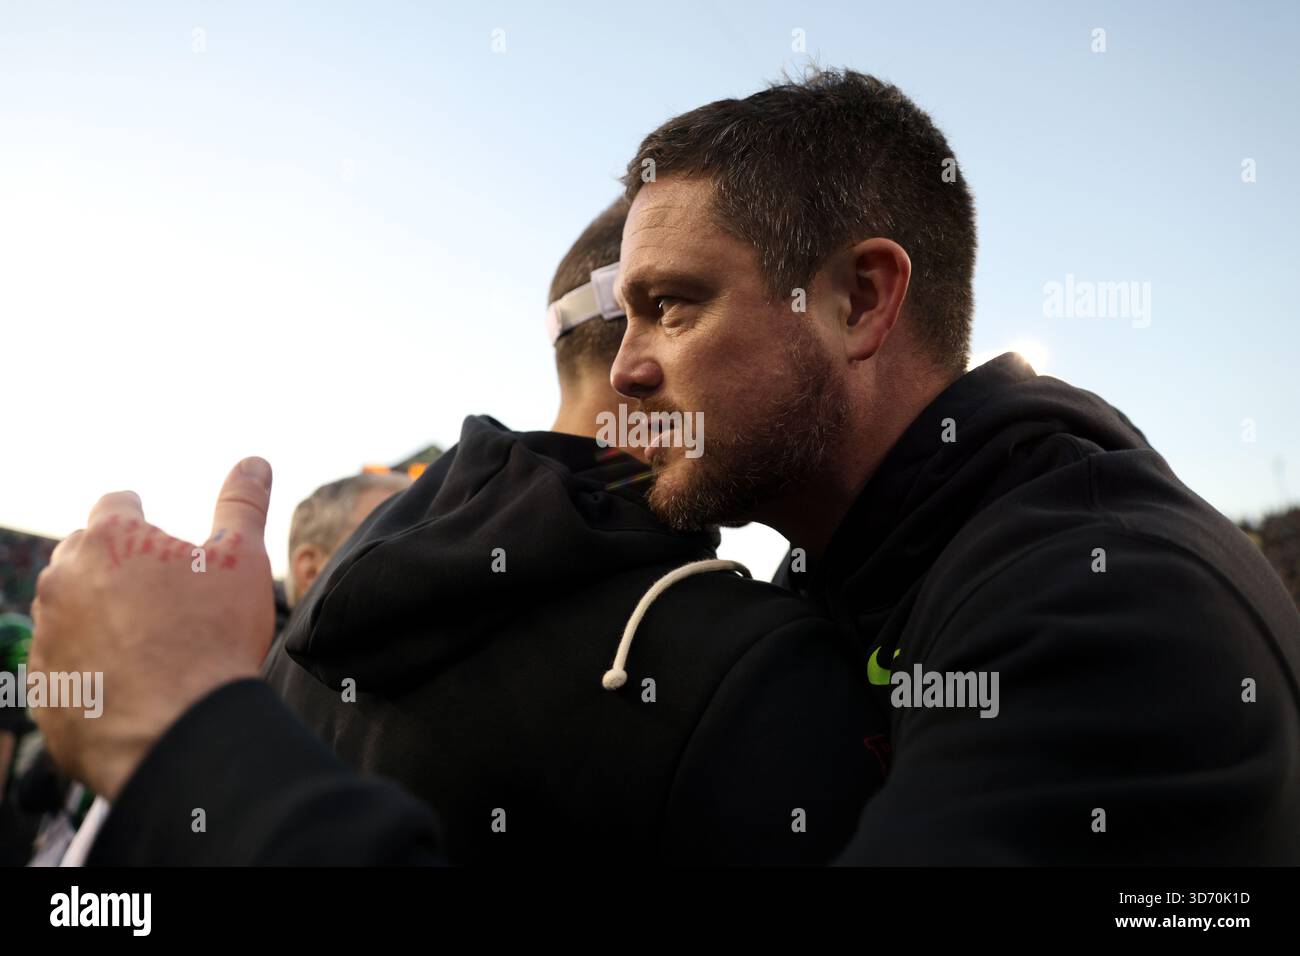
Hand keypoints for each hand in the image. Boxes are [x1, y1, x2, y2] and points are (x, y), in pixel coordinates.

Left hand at [30, 457, 275, 798]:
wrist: (179, 729)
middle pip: (85, 556)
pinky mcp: (42, 689)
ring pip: (69, 611)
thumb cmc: (213, 637)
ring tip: (151, 644)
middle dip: (117, 568)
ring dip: (100, 617)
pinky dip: (90, 668)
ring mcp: (45, 637)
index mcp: (109, 539)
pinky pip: (64, 667)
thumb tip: (255, 461)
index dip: (143, 518)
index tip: (159, 538)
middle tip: (163, 596)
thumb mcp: (242, 560)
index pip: (116, 504)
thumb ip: (243, 504)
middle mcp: (62, 580)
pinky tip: (133, 683)